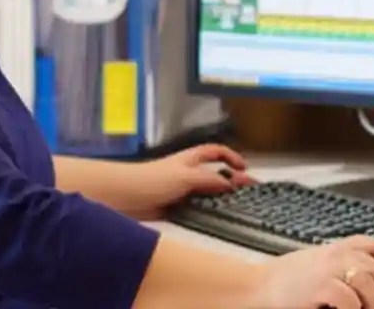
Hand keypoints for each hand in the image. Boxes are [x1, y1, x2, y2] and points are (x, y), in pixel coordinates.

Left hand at [125, 143, 254, 219]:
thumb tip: (230, 183)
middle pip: (214, 175)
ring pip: (206, 193)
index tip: (244, 169)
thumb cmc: (153, 179)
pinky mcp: (175, 208)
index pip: (215, 152)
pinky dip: (206, 213)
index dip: (231, 157)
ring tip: (237, 209)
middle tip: (248, 193)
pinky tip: (215, 220)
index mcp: (191, 159)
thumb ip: (208, 179)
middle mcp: (188, 173)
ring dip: (220, 199)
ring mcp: (181, 191)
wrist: (125, 197)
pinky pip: (195, 209)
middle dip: (231, 182)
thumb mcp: (185, 177)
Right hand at [255, 236, 373, 308]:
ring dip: (373, 302)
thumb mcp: (316, 264)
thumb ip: (340, 267)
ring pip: (367, 284)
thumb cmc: (284, 281)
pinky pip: (351, 301)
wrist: (257, 288)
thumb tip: (369, 283)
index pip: (370, 243)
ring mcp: (328, 270)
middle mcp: (334, 255)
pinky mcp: (322, 287)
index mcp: (334, 248)